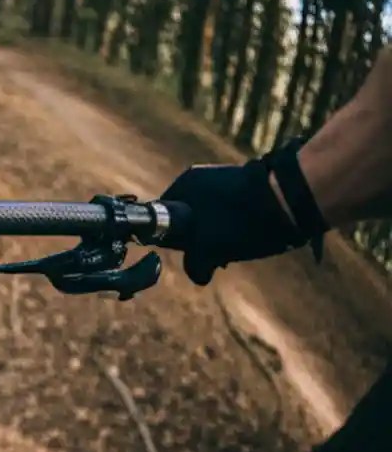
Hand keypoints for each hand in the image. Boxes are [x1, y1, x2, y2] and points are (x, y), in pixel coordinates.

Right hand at [158, 162, 308, 284]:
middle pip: (187, 219)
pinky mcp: (247, 184)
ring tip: (236, 249)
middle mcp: (200, 177)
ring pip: (210, 217)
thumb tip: (198, 274)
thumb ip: (193, 264)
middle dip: (199, 240)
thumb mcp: (208, 249)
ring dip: (219, 236)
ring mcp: (224, 178)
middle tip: (215, 256)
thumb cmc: (240, 221)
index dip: (173, 240)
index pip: (162, 218)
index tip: (189, 253)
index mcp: (184, 184)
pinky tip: (250, 237)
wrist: (290, 198)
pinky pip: (230, 210)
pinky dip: (235, 225)